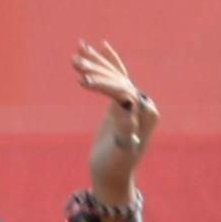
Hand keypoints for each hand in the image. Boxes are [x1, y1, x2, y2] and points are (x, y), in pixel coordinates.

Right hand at [76, 37, 157, 194]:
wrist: (111, 175)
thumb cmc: (114, 166)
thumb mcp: (120, 151)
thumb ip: (126, 130)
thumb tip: (126, 107)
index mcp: (146, 113)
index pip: (124, 90)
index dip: (103, 84)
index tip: (82, 82)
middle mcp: (143, 104)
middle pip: (118, 78)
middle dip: (97, 68)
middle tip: (74, 60)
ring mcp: (132, 102)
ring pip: (114, 75)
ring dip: (97, 62)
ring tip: (79, 46)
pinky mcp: (121, 103)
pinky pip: (115, 79)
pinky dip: (107, 63)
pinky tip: (99, 47)